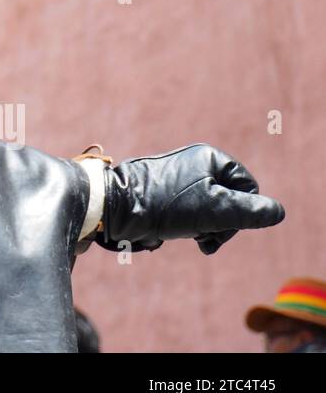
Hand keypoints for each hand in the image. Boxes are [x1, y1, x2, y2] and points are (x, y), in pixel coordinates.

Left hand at [95, 144, 284, 254]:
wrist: (117, 207)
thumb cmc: (166, 205)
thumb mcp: (216, 210)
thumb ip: (251, 212)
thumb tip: (277, 212)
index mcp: (210, 157)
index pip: (249, 188)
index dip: (242, 211)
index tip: (222, 222)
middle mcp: (195, 162)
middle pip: (230, 200)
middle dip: (222, 223)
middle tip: (204, 235)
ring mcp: (179, 177)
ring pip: (210, 211)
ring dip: (206, 229)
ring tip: (188, 235)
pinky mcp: (165, 192)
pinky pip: (190, 213)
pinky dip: (189, 227)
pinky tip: (176, 234)